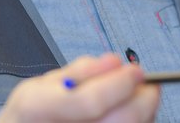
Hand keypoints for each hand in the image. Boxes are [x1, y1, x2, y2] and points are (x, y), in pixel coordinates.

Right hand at [0, 54, 159, 121]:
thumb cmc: (35, 114)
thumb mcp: (43, 84)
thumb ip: (80, 71)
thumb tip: (114, 62)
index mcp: (38, 108)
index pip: (90, 102)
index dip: (119, 83)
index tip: (136, 70)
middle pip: (121, 121)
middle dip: (142, 97)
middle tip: (144, 82)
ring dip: (142, 110)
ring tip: (131, 97)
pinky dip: (137, 122)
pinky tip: (125, 113)